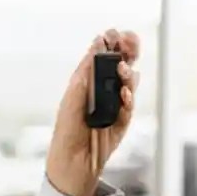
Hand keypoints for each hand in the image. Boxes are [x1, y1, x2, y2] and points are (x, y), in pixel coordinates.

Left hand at [46, 29, 141, 195]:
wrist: (74, 162)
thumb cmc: (66, 133)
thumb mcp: (69, 104)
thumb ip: (82, 82)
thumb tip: (91, 57)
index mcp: (85, 83)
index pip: (98, 59)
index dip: (106, 45)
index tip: (111, 33)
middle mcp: (101, 91)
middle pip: (119, 64)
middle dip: (126, 51)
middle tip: (129, 40)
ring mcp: (115, 104)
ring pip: (128, 81)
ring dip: (128, 73)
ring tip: (123, 69)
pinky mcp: (123, 120)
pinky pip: (130, 104)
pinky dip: (129, 96)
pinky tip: (125, 93)